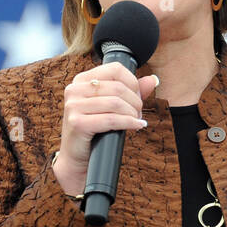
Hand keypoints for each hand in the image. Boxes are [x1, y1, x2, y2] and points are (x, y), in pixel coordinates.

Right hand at [53, 64, 159, 195]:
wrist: (77, 158)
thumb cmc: (95, 130)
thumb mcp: (112, 107)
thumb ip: (131, 91)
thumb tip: (153, 80)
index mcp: (81, 80)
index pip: (115, 69)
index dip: (133, 83)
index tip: (139, 97)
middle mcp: (74, 89)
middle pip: (118, 87)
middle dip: (135, 101)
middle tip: (139, 113)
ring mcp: (73, 106)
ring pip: (116, 103)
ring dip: (133, 113)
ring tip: (137, 120)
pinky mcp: (77, 123)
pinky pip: (111, 120)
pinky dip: (129, 123)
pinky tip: (137, 126)